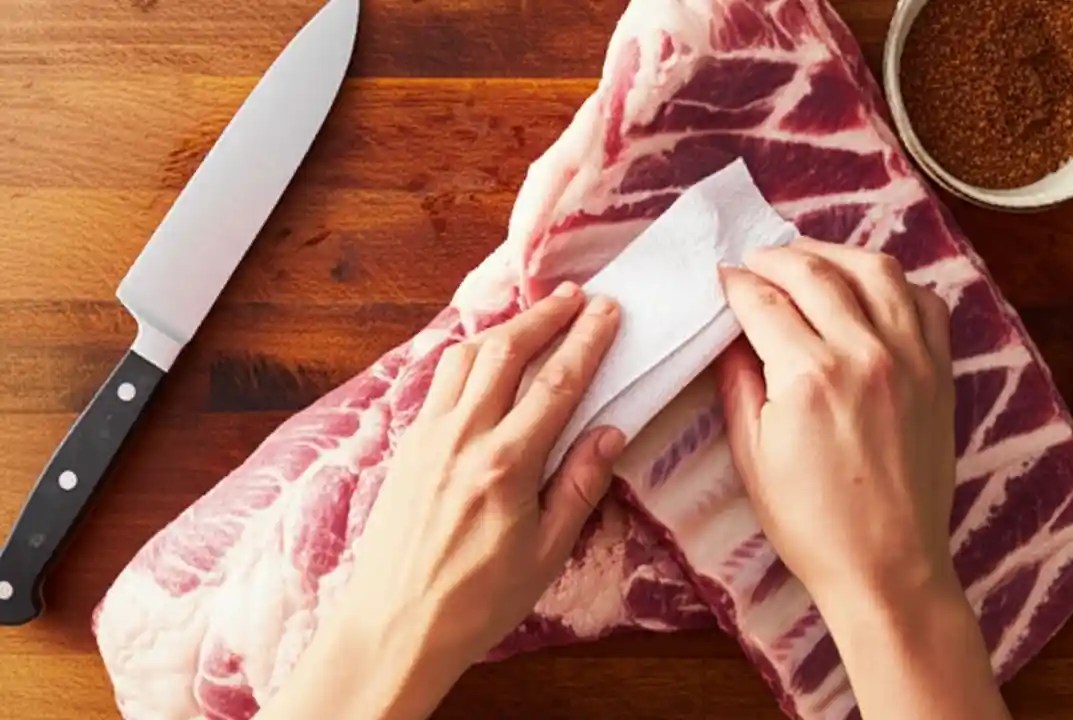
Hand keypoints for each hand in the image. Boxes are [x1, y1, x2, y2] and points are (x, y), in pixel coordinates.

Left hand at [262, 283, 623, 719]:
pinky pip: (439, 382)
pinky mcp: (407, 446)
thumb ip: (579, 486)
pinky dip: (468, 357)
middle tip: (577, 296)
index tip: (608, 310)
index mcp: (504, 465)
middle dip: (546, 316)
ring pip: (466, 358)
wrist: (394, 628)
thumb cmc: (477, 601)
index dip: (586, 340)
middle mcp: (461, 438)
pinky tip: (484, 358)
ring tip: (535, 316)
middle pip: (507, 352)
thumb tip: (610, 432)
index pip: (556, 383)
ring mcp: (427, 437)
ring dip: (504, 329)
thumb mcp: (547, 553)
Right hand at [716, 239, 956, 608]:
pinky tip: (870, 289)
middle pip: (814, 272)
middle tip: (755, 260)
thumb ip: (738, 383)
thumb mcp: (751, 456)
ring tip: (808, 258)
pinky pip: (924, 302)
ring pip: (876, 269)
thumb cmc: (810, 523)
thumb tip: (732, 334)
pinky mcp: (939, 372)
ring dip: (835, 253)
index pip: (763, 301)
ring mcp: (910, 358)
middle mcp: (862, 353)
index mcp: (807, 376)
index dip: (736, 283)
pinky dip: (895, 283)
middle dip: (776, 257)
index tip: (723, 278)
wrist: (886, 566)